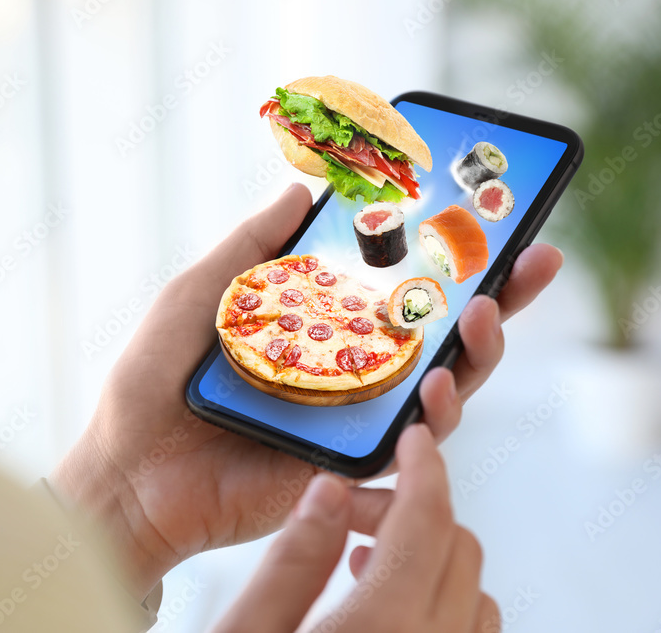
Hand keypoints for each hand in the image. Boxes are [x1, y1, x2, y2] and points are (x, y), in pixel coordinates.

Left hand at [50, 183, 562, 598]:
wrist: (129, 472)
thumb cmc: (153, 382)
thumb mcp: (201, 293)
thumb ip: (252, 246)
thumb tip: (301, 189)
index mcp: (316, 324)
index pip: (394, 285)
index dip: (445, 254)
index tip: (490, 215)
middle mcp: (346, 369)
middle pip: (438, 333)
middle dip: (496, 297)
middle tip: (531, 260)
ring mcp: (353, 419)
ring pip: (442, 387)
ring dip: (478, 352)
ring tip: (486, 316)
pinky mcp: (348, 467)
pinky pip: (409, 444)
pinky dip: (434, 417)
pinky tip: (439, 386)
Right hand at [213, 424, 499, 632]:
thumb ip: (291, 563)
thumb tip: (329, 491)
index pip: (428, 523)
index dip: (425, 468)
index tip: (413, 438)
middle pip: (461, 551)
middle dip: (418, 513)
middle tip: (351, 518)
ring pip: (477, 598)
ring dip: (433, 563)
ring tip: (361, 566)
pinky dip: (444, 608)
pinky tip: (385, 614)